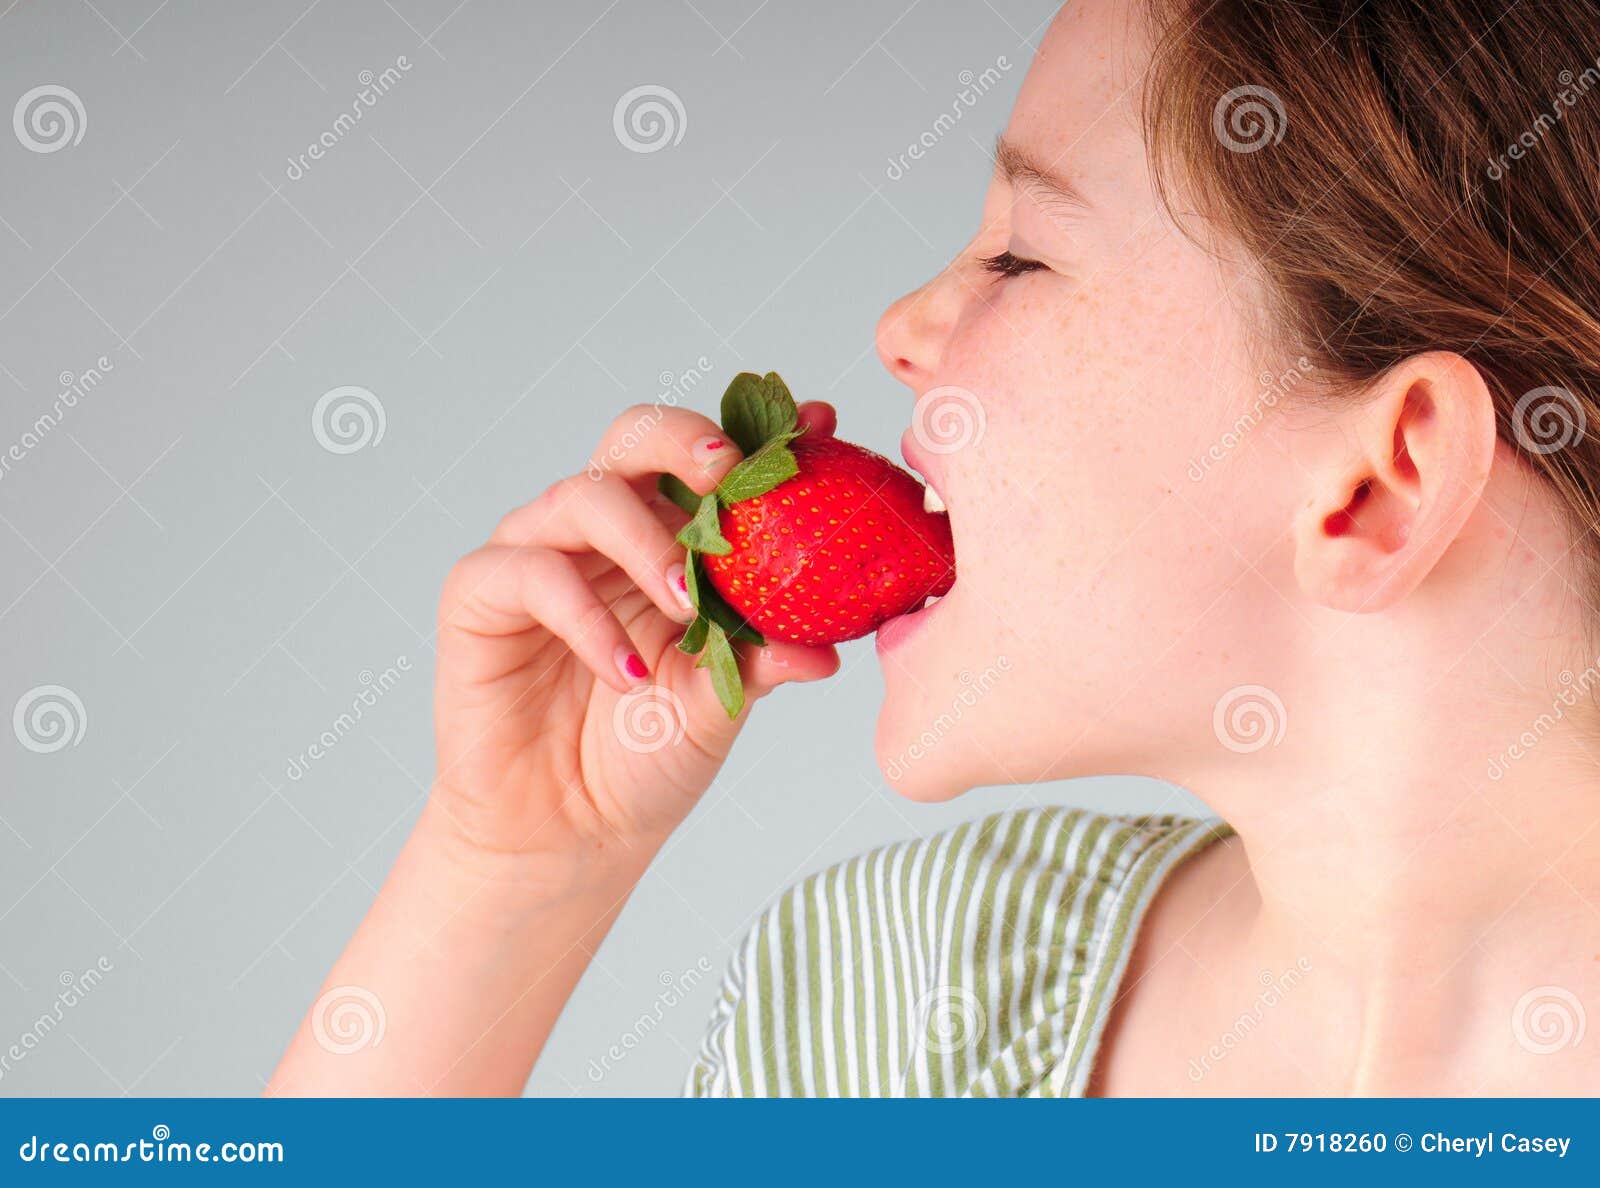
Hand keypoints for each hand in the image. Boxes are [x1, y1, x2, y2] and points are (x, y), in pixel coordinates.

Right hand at [428, 399, 840, 886]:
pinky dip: (585, 615)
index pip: (704, 466)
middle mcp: (599, 533)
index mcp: (664, 539)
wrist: (568, 834)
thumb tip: (831, 646)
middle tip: (727, 476)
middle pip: (632, 440)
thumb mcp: (720, 705)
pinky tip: (627, 671)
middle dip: (685, 443)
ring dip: (645, 542)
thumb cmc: (642, 756)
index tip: (815, 426)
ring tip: (686, 605)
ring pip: (584, 495)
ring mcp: (537, 556)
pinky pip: (531, 573)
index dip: (756, 438)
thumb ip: (763, 658)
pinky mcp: (480, 596)